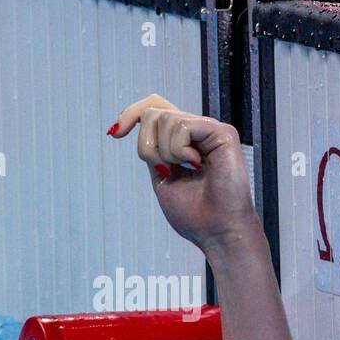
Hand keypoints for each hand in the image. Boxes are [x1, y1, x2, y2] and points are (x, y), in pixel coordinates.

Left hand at [109, 95, 260, 253]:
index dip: (131, 113)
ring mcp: (210, 129)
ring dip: (162, 152)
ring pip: (163, 118)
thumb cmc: (193, 213)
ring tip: (184, 170)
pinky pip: (182, 127)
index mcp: (183, 140)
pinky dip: (178, 151)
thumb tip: (128, 126)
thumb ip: (151, 151)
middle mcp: (197, 130)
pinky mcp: (223, 132)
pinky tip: (195, 165)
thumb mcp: (161, 177)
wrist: (217, 232)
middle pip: (152, 112)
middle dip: (145, 145)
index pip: (155, 107)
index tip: (116, 133)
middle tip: (162, 169)